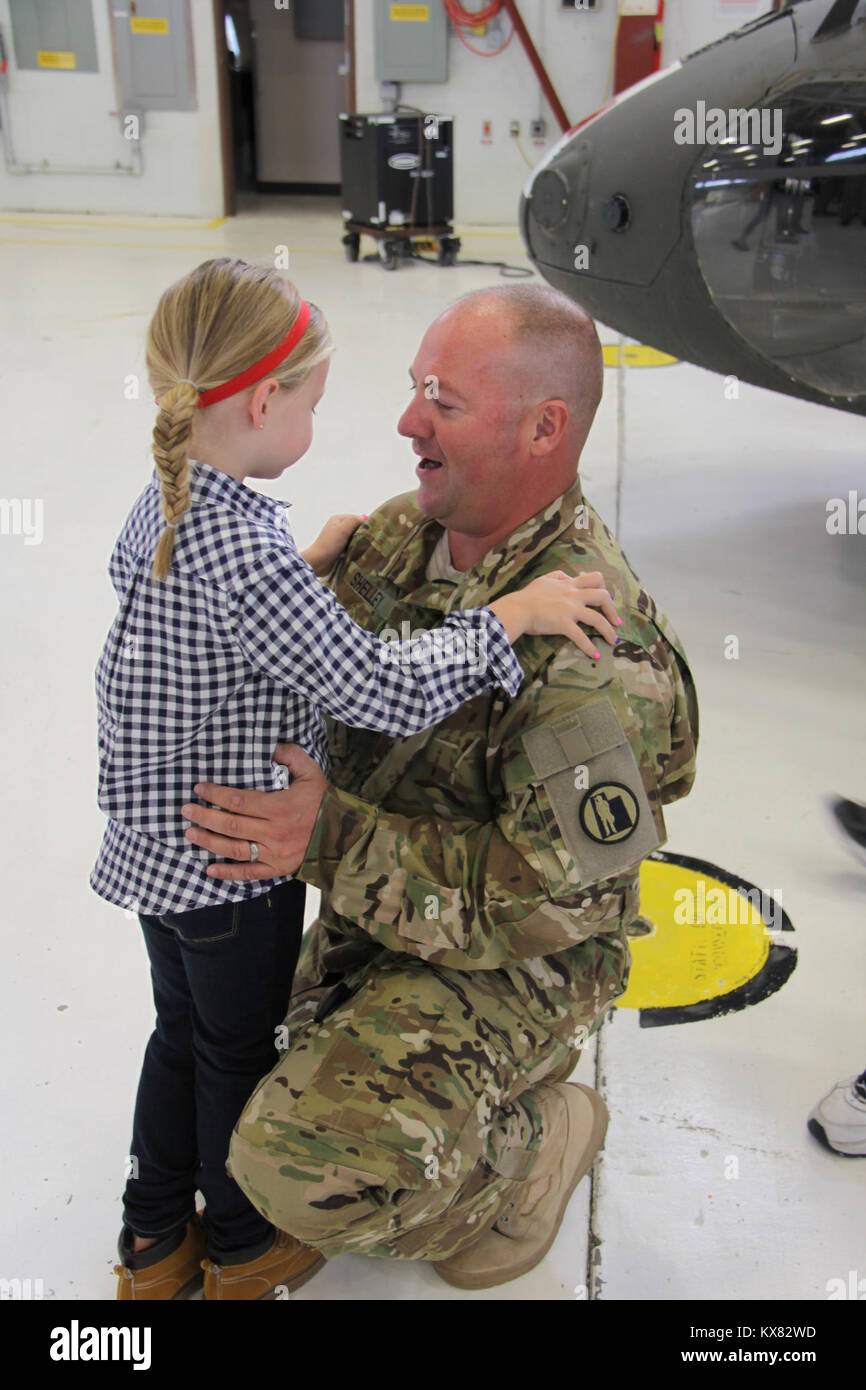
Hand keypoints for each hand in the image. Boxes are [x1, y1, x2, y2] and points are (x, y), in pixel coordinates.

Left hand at [180, 744, 328, 879]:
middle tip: (185, 810)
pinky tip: (209, 870)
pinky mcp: (278, 869)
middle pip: (231, 825)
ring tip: (190, 833)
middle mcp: (275, 832)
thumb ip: (290, 756)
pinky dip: (228, 873)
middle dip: (204, 816)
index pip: (239, 801)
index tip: (200, 788)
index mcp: (280, 807)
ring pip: (234, 849)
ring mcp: (275, 853)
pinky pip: (249, 873)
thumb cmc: (325, 802)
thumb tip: (270, 747)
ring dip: (209, 841)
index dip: (215, 794)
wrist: (345, 835)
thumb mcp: (311, 772)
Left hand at [301, 513, 366, 576]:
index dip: (366, 525)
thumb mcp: (342, 529)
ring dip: (360, 543)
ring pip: (356, 538)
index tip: (373, 533)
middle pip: (358, 529)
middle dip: (364, 535)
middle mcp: (339, 527)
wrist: (317, 562)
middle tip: (370, 542)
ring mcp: (340, 538)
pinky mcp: (340, 549)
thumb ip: (355, 521)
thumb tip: (367, 520)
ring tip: (365, 549)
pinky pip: (353, 547)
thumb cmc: (329, 544)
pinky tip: (359, 553)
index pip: (358, 518)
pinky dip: (356, 550)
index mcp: (339, 519)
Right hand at [490, 571, 621, 660]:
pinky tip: (596, 655)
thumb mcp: (544, 579)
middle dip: (612, 609)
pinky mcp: (563, 624)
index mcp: (569, 584)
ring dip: (608, 630)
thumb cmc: (527, 596)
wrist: (516, 609)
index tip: (606, 599)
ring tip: (613, 640)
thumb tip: (568, 576)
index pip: (595, 578)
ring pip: (597, 618)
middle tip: (616, 621)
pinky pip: (581, 637)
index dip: (605, 587)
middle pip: (603, 596)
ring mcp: (569, 610)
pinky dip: (590, 647)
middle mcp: (573, 595)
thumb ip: (558, 576)